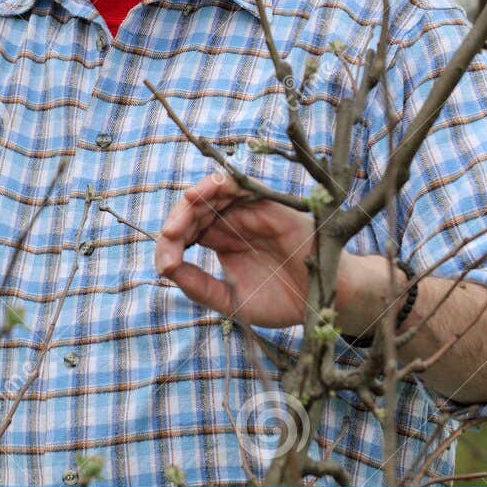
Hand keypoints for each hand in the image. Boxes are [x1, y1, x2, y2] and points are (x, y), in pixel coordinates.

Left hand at [154, 169, 315, 327]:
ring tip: (177, 224)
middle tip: (168, 239)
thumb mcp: (232, 301)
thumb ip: (200, 286)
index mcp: (221, 243)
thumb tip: (165, 268)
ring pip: (211, 193)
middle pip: (193, 210)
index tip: (165, 264)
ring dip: (190, 203)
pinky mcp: (268, 205)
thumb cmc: (282, 301)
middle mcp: (231, 223)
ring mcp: (248, 212)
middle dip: (175, 223)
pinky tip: (198, 197)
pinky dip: (216, 184)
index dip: (170, 244)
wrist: (322, 302)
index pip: (186, 233)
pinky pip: (239, 184)